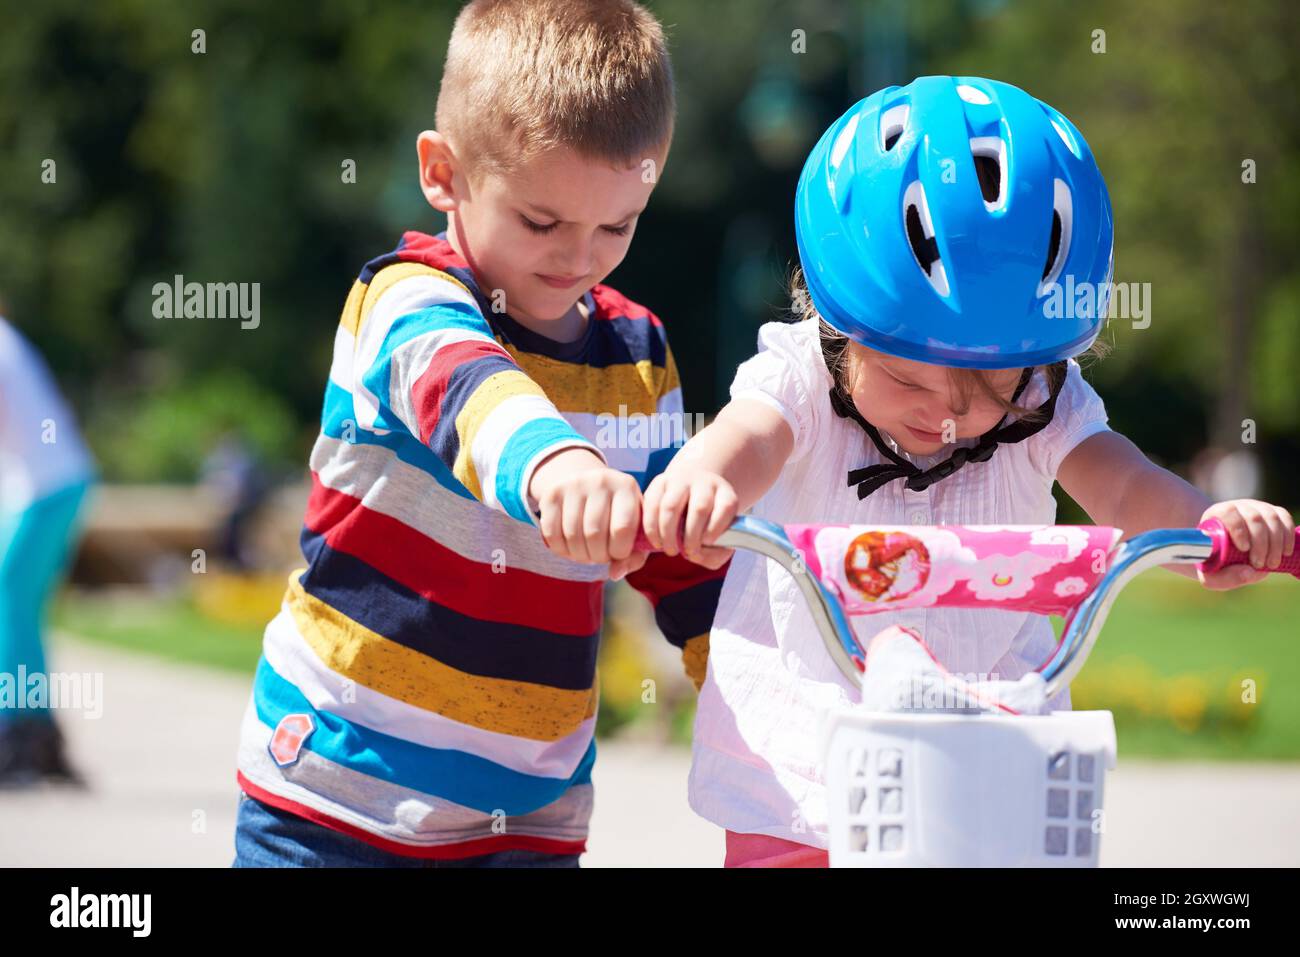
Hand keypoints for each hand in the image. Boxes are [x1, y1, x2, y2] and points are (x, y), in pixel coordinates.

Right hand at [529, 448, 643, 571]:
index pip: (622, 529)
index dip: (619, 552)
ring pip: (572, 536)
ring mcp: (574, 485)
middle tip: (600, 555)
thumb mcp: (633, 529)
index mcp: (627, 487)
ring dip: (580, 555)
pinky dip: (561, 549)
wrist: (587, 487)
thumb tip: (614, 574)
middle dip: (597, 556)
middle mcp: (601, 481)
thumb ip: (634, 556)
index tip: (617, 553)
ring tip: (587, 552)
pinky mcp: (552, 494)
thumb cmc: (616, 515)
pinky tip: (571, 547)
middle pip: (594, 534)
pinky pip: (552, 533)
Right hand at [642, 466, 736, 569]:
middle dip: (691, 536)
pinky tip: (656, 540)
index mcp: (725, 494)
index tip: (707, 543)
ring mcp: (681, 480)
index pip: (726, 507)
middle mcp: (705, 483)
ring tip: (669, 550)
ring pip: (671, 506)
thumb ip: (715, 554)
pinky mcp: (660, 481)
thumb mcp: (719, 535)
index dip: (716, 528)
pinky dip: (651, 527)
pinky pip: (651, 504)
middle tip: (687, 552)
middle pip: (700, 508)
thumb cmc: (707, 522)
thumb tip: (697, 555)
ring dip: (668, 533)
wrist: (692, 492)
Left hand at [1197, 499, 1295, 588]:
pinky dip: (1287, 535)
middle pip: (1253, 517)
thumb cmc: (1216, 563)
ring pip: (1271, 517)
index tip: (1244, 549)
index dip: (1238, 530)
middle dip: (1260, 543)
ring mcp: (1256, 507)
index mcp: (1216, 516)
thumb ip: (1224, 578)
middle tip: (1259, 564)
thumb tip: (1250, 571)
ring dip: (1276, 542)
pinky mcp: (1271, 512)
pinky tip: (1285, 552)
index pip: (1228, 514)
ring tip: (1272, 563)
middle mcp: (1237, 507)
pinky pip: (1284, 517)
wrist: (1226, 554)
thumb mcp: (1211, 576)